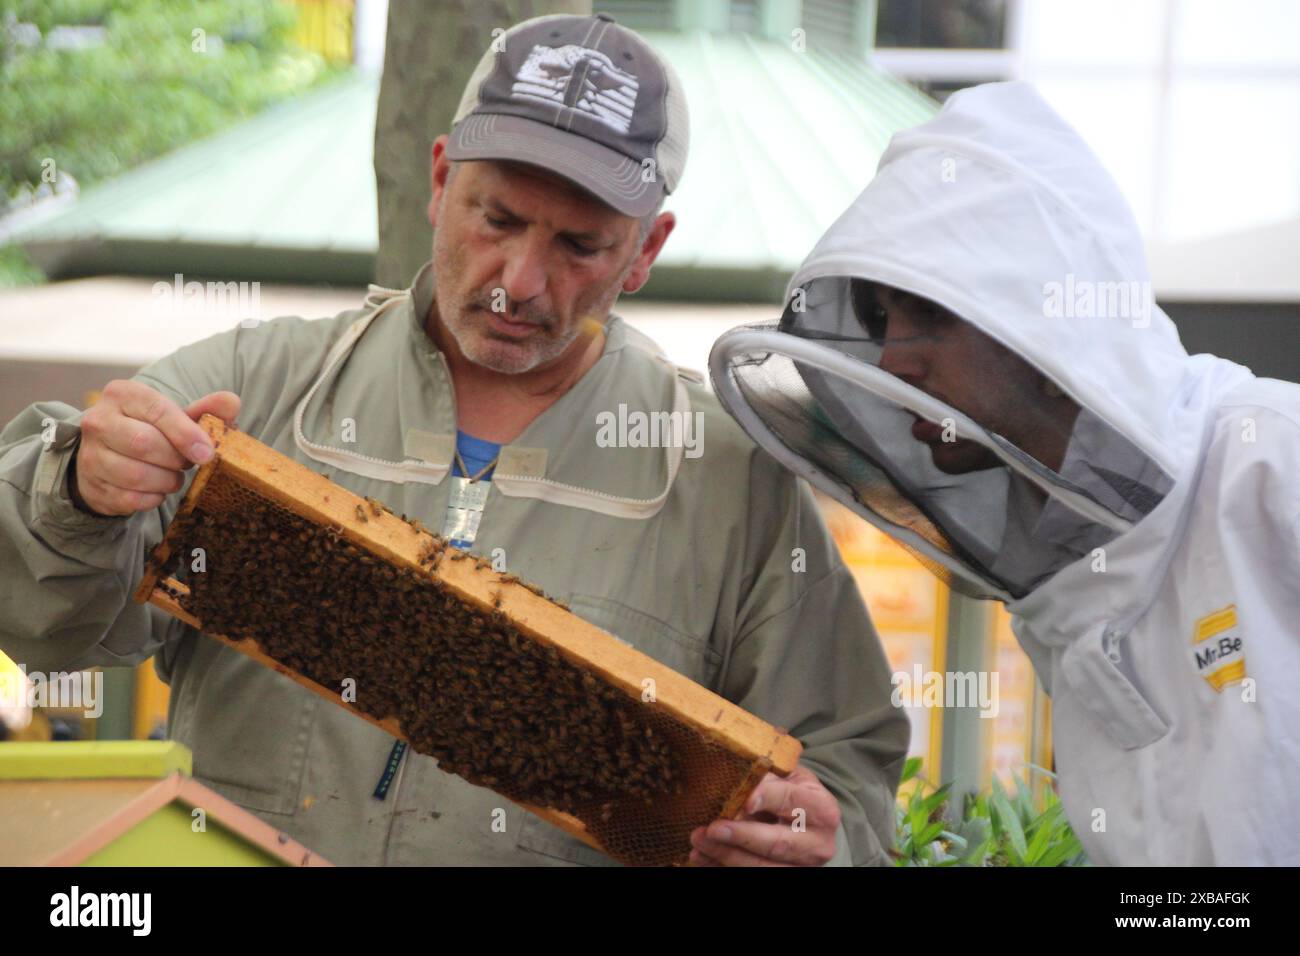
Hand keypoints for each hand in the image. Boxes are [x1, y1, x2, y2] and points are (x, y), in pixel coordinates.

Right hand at [72, 380, 239, 515]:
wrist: (108, 456)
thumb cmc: (150, 430)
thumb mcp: (176, 415)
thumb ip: (205, 410)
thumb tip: (231, 402)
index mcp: (122, 394)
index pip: (158, 410)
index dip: (186, 433)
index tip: (207, 453)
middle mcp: (99, 421)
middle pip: (144, 443)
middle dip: (176, 459)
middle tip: (187, 463)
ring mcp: (90, 454)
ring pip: (136, 475)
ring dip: (166, 481)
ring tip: (174, 476)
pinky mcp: (91, 485)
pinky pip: (130, 499)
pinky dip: (153, 498)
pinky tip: (158, 490)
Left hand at [689, 763, 840, 865]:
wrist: (809, 825)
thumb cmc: (794, 793)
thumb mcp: (789, 777)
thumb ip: (768, 774)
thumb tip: (736, 765)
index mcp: (822, 808)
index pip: (793, 800)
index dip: (768, 799)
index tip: (744, 799)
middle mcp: (818, 842)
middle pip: (778, 843)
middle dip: (742, 836)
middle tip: (712, 828)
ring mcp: (803, 866)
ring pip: (763, 867)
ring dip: (726, 854)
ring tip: (698, 840)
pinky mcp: (786, 876)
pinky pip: (752, 876)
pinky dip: (722, 866)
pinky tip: (701, 855)